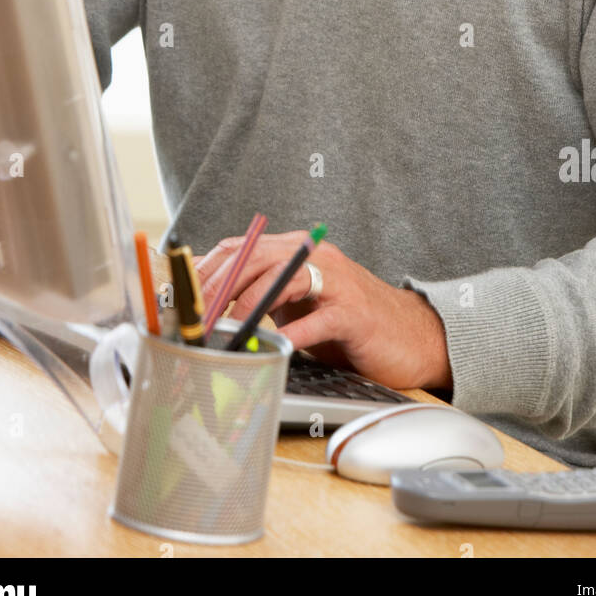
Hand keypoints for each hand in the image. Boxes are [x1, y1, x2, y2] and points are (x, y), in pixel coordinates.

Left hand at [193, 230, 452, 391]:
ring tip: (226, 329)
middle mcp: (317, 257)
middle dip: (220, 287)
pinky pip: (316, 320)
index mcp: (300, 251)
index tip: (183, 294)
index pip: (243, 248)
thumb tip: (212, 311)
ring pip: (283, 279)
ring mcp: (338, 282)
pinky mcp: (354, 313)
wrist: (412, 337)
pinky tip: (273, 348)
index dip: (209, 268)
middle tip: (196, 316)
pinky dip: (290, 334)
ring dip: (248, 305)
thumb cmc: (350, 325)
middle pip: (257, 258)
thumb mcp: (301, 305)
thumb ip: (265, 299)